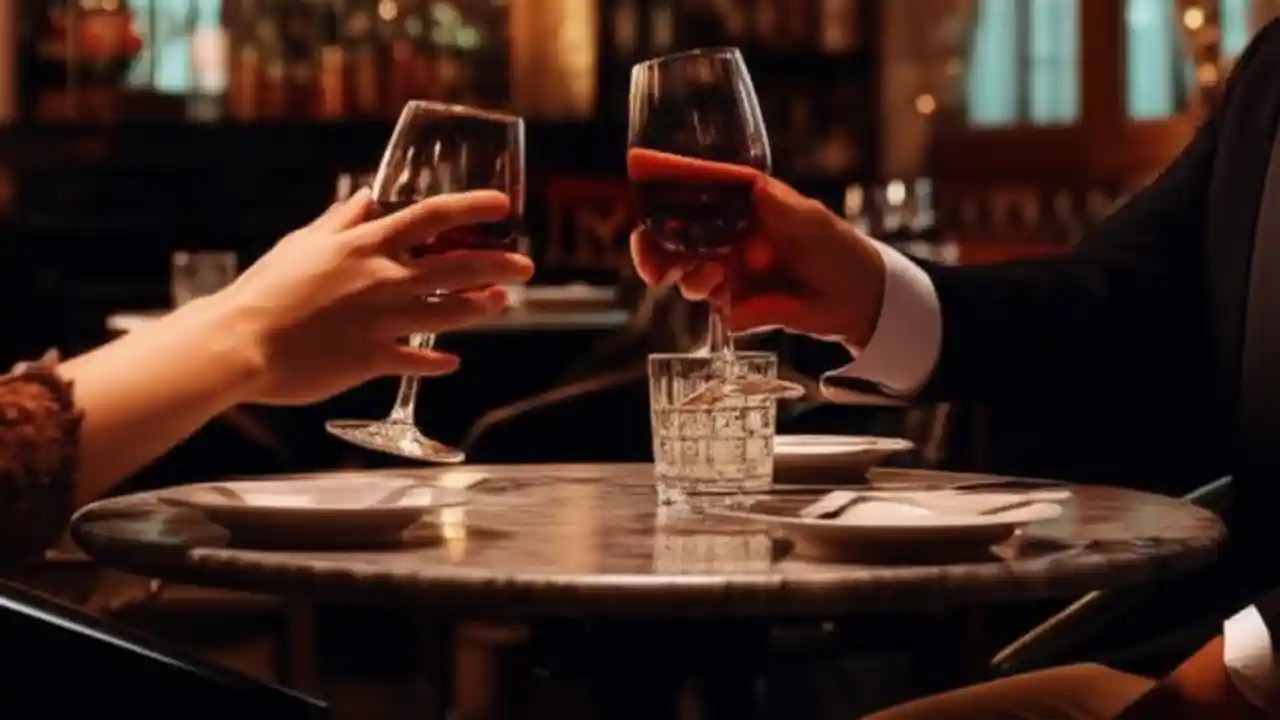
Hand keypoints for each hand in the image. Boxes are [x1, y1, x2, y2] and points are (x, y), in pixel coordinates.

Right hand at [214, 188, 533, 404]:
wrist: (240, 342)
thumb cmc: (266, 288)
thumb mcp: (304, 243)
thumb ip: (342, 220)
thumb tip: (369, 197)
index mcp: (366, 246)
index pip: (432, 217)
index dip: (473, 208)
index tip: (503, 206)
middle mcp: (383, 280)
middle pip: (457, 267)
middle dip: (498, 265)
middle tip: (526, 266)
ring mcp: (381, 322)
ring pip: (448, 313)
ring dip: (481, 308)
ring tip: (501, 304)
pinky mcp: (372, 359)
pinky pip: (416, 360)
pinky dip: (437, 361)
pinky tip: (451, 361)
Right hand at [631, 174, 886, 346]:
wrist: (860, 299)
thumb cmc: (838, 247)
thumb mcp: (810, 219)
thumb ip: (777, 205)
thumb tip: (751, 185)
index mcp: (741, 206)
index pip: (694, 191)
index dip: (664, 184)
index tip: (638, 175)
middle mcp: (728, 235)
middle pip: (674, 235)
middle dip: (655, 247)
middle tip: (651, 263)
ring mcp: (729, 269)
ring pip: (684, 270)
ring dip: (686, 274)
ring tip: (710, 277)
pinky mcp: (735, 303)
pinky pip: (710, 301)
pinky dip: (711, 297)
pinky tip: (727, 294)